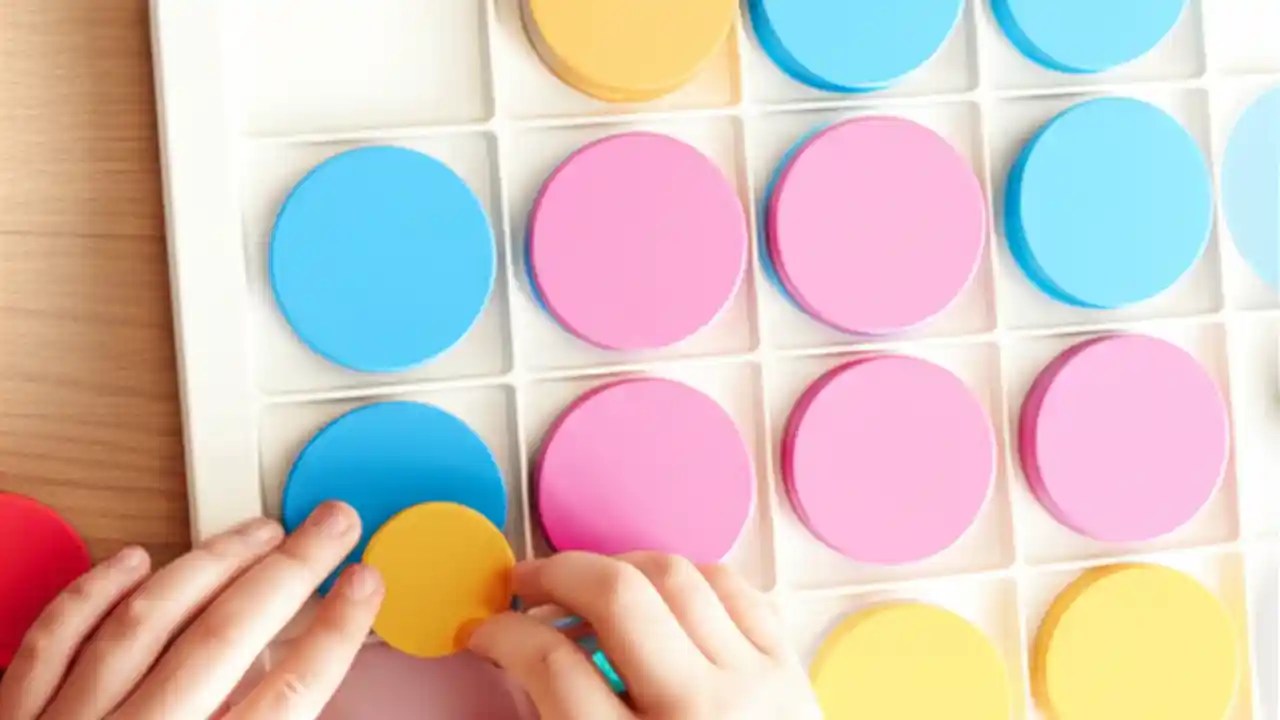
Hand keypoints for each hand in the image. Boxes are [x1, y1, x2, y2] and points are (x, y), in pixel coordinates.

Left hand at [0, 501, 383, 719]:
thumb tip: (310, 706)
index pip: (287, 694)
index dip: (335, 631)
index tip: (366, 584)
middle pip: (228, 638)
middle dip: (293, 572)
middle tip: (334, 525)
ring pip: (148, 620)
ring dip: (213, 564)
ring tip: (260, 531)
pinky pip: (51, 642)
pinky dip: (94, 593)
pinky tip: (135, 559)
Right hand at [468, 552, 820, 719]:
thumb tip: (520, 662)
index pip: (552, 666)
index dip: (502, 636)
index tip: (484, 631)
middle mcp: (697, 714)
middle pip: (617, 598)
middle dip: (556, 574)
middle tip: (524, 584)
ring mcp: (753, 685)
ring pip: (675, 576)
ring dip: (618, 565)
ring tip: (586, 585)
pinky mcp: (789, 671)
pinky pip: (732, 587)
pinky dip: (686, 578)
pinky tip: (657, 595)